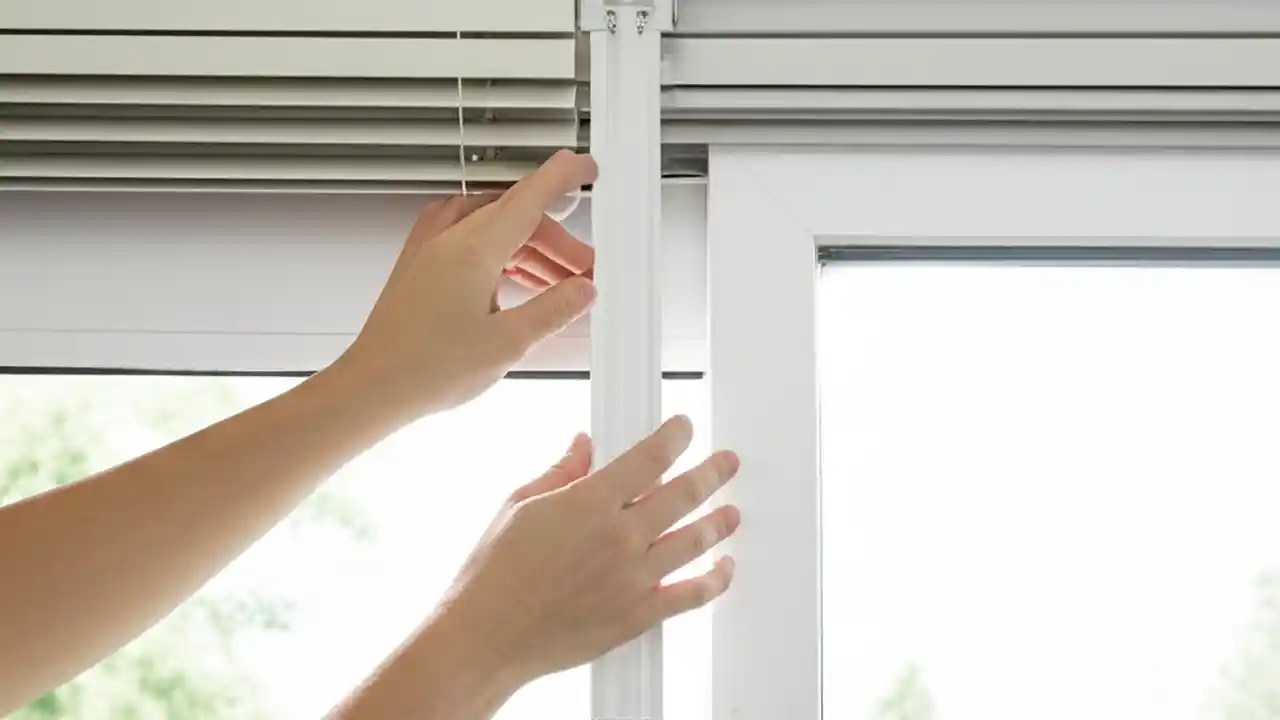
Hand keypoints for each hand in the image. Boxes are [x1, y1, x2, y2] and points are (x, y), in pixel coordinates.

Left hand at [334, 151, 597, 419]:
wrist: (373, 386)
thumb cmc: (425, 368)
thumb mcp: (508, 343)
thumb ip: (553, 309)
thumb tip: (582, 290)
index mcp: (473, 249)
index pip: (529, 198)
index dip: (561, 178)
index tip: (584, 167)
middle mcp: (449, 240)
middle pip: (515, 218)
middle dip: (556, 240)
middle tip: (583, 270)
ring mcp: (430, 252)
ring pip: (493, 231)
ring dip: (530, 250)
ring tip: (556, 284)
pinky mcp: (420, 269)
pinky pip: (468, 243)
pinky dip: (500, 256)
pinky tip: (514, 282)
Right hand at [435, 416, 740, 687]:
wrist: (488, 635)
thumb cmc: (495, 574)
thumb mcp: (520, 505)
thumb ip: (560, 472)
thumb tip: (582, 446)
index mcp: (589, 502)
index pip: (650, 457)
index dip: (675, 436)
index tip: (684, 429)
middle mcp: (619, 536)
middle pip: (684, 494)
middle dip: (712, 472)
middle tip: (726, 463)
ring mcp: (634, 577)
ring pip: (696, 540)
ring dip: (720, 522)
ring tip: (732, 512)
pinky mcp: (638, 615)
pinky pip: (692, 595)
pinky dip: (715, 580)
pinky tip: (723, 569)